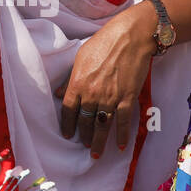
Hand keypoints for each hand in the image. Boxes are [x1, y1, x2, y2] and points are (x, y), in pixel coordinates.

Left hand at [55, 2, 156, 157]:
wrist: (130, 37)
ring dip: (99, 142)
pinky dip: (122, 136)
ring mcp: (110, 98)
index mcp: (78, 83)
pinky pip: (122, 122)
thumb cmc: (104, 42)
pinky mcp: (127, 98)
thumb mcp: (80, 57)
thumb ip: (70, 78)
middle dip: (84, 136)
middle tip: (85, 146)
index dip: (67, 125)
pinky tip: (121, 146)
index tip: (67, 134)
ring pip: (102, 126)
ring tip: (96, 154)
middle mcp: (92, 94)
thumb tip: (59, 93)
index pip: (68, 111)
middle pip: (85, 122)